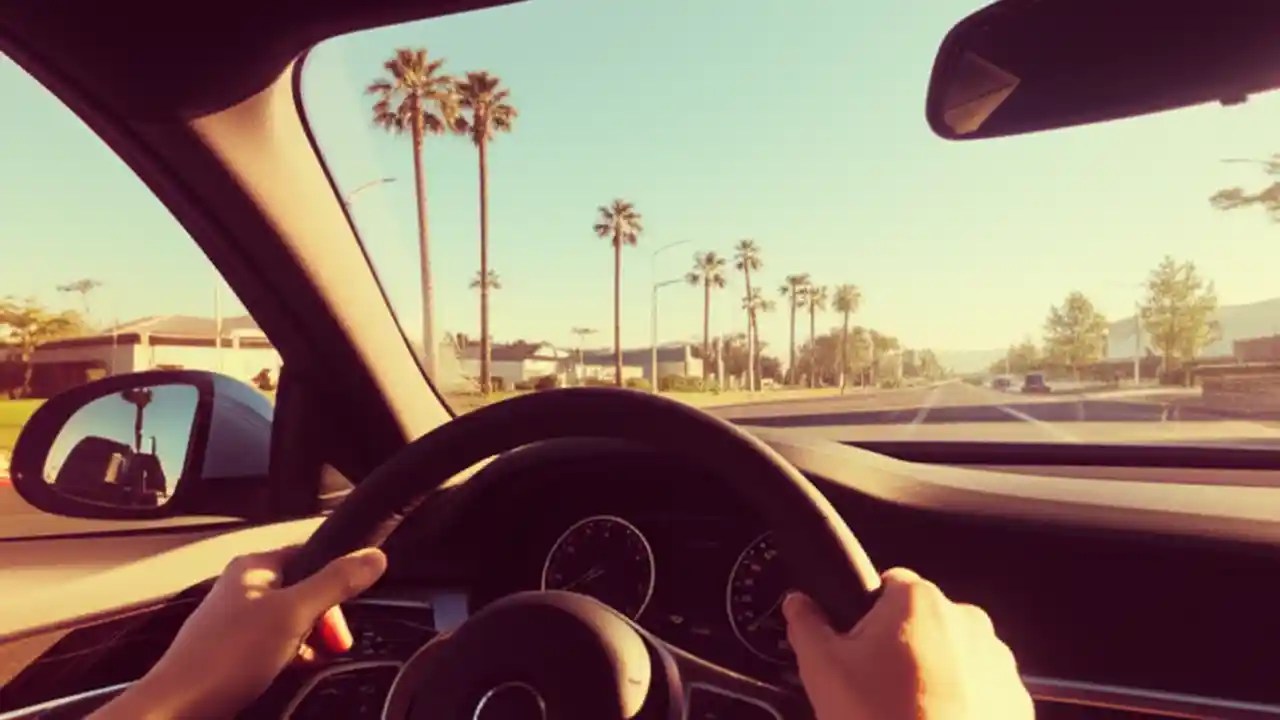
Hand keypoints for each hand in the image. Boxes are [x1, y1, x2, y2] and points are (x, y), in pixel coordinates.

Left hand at [91, 545, 387, 718]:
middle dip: (324, 619)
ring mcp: (234, 621)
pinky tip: (291, 674)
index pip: (310, 555)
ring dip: (308, 640)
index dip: (336, 579)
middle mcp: (243, 588)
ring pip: (289, 622)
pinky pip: (272, 646)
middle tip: (334, 645)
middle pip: (303, 591)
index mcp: (254, 567)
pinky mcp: (230, 652)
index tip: (351, 610)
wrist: (177, 709)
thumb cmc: (230, 656)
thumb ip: (336, 583)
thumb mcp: (293, 614)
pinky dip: (288, 657)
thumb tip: (376, 556)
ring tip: (312, 662)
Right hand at [784, 567, 1032, 719]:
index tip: (859, 648)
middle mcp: (967, 622)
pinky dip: (963, 705)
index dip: (866, 616)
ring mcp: (997, 662)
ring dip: (935, 676)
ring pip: (954, 657)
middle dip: (902, 648)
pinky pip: (982, 691)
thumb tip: (799, 603)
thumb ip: (807, 625)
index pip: (887, 583)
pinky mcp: (1015, 701)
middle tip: (878, 690)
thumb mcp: (824, 671)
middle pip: (922, 622)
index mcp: (919, 601)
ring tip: (907, 715)